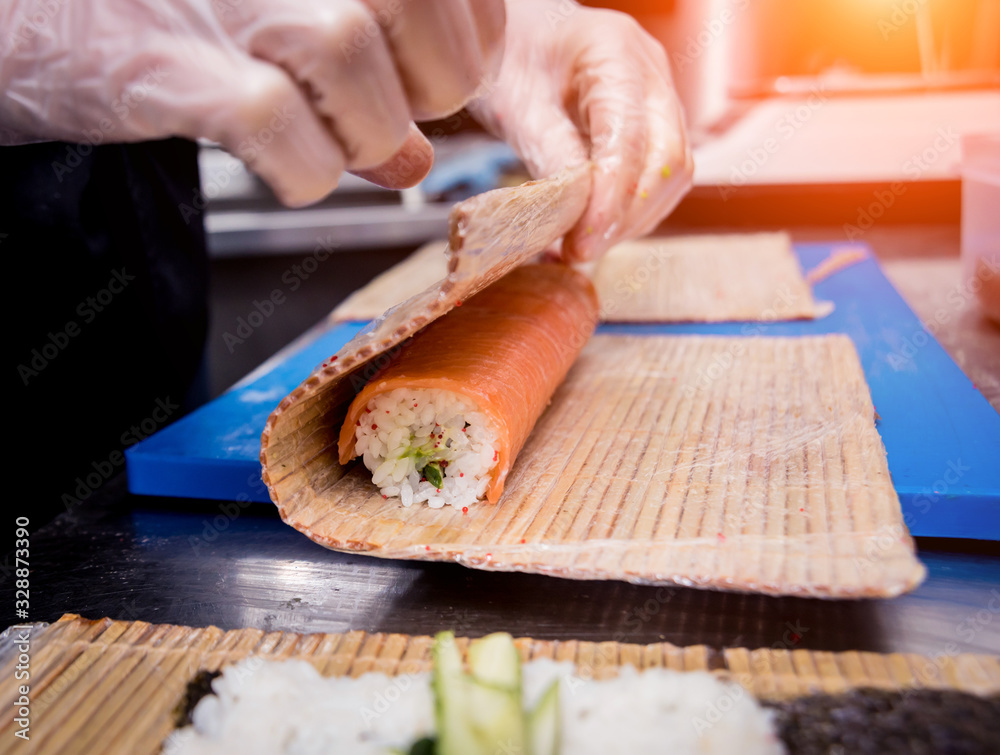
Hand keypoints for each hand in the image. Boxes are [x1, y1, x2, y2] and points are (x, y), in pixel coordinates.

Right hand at [0, 0, 504, 205]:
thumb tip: (415, 161)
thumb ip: (366, 77)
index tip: (442, 78)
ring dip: (362, 134)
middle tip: (390, 115)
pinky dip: (302, 171)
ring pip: (354, 66)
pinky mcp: (171, 64)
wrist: (35, 11)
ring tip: (323, 139)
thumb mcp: (283, 17)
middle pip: (421, 8)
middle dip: (434, 87)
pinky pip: (280, 130)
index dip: (470, 43)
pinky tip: (281, 162)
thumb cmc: (177, 10)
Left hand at [469, 0, 692, 261]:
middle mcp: (652, 73)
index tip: (584, 240)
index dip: (612, 197)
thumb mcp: (516, 106)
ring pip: (672, 174)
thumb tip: (576, 217)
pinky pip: (660, 177)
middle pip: (668, 160)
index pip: (632, 137)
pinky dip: (632, 211)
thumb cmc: (510, 59)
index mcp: (616, 53)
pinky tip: (596, 230)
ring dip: (633, 219)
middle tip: (581, 250)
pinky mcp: (655, 125)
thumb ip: (551, 154)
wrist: (516, 38)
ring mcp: (660, 98)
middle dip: (628, 215)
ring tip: (584, 245)